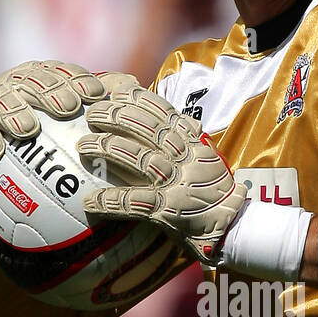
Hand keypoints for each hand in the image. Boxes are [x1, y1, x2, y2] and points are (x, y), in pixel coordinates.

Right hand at [0, 60, 139, 161]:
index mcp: (47, 75)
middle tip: (67, 109)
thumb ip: (103, 99)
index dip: (80, 82)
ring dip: (15, 113)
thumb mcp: (76, 110)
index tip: (97, 95)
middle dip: (51, 92)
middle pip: (35, 81)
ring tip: (28, 129)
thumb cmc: (51, 122)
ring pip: (4, 101)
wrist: (4, 133)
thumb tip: (135, 86)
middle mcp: (20, 81)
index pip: (65, 74)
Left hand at [75, 88, 246, 263]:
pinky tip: (91, 200)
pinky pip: (136, 202)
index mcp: (193, 143)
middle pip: (149, 129)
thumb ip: (185, 139)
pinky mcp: (170, 210)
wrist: (233, 225)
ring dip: (109, 149)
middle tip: (92, 114)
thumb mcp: (205, 157)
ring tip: (83, 145)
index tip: (117, 91)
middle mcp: (186, 158)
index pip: (165, 112)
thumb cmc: (214, 191)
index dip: (139, 99)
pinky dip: (111, 201)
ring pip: (141, 159)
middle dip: (117, 117)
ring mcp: (178, 184)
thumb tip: (166, 118)